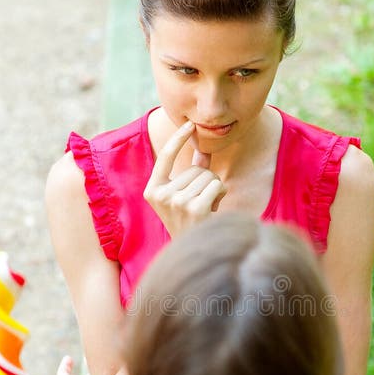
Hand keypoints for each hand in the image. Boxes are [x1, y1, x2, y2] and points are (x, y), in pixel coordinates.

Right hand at [143, 120, 226, 235]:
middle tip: (201, 202)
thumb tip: (202, 148)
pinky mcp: (194, 208)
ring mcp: (176, 202)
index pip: (165, 156)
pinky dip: (221, 194)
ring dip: (214, 189)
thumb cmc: (191, 221)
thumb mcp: (185, 195)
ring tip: (207, 207)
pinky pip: (217, 185)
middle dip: (206, 181)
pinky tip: (214, 209)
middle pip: (196, 169)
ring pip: (208, 176)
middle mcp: (161, 196)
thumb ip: (192, 172)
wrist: (195, 250)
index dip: (178, 138)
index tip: (190, 124)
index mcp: (152, 191)